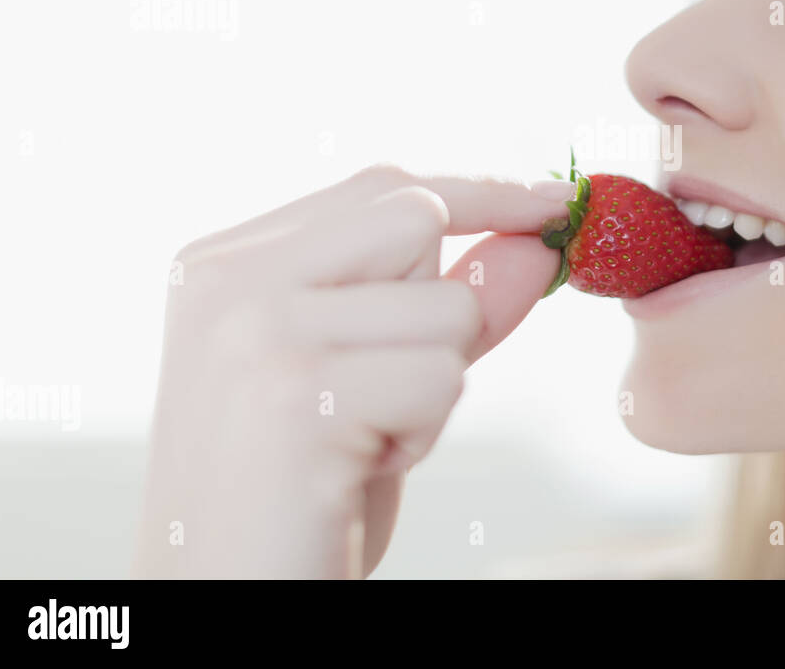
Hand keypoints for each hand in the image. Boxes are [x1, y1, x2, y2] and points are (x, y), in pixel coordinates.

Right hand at [131, 165, 572, 577]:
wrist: (230, 597)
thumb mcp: (380, 378)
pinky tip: (355, 471)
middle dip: (444, 304)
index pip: (382, 188)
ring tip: (361, 439)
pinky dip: (423, 432)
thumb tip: (537, 242)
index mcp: (228, 265)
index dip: (480, 194)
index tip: (556, 203)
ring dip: (435, 384)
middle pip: (416, 216)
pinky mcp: (298, 394)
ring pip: (445, 306)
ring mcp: (257, 332)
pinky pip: (441, 377)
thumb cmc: (303, 492)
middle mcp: (230, 281)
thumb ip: (449, 304)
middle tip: (388, 388)